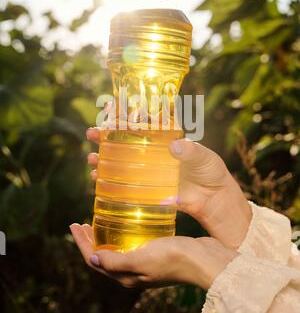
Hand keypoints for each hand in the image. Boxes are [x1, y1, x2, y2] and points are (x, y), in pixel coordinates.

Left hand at [70, 223, 236, 289]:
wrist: (204, 259)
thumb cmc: (174, 259)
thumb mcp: (141, 259)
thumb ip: (116, 261)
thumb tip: (93, 257)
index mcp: (126, 275)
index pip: (94, 260)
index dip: (81, 244)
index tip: (73, 224)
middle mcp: (132, 271)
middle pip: (103, 255)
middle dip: (90, 240)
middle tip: (82, 222)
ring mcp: (144, 263)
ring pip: (117, 250)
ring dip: (105, 237)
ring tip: (99, 221)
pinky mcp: (155, 253)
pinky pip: (132, 243)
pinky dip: (123, 234)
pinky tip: (126, 222)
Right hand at [87, 128, 250, 247]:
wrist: (216, 201)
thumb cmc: (212, 173)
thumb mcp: (205, 159)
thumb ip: (191, 152)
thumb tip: (175, 146)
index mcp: (166, 139)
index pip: (142, 123)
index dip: (126, 116)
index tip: (111, 111)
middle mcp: (154, 152)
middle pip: (125, 141)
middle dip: (106, 136)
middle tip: (92, 134)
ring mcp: (149, 171)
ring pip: (121, 161)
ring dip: (103, 159)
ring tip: (90, 159)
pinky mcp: (147, 189)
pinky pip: (125, 184)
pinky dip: (110, 182)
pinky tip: (97, 181)